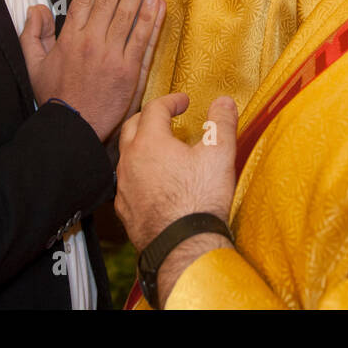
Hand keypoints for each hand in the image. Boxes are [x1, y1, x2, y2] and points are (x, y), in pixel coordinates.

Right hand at [18, 0, 165, 141]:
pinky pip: (142, 39)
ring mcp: (112, 56)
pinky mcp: (129, 72)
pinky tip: (158, 0)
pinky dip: (151, 19)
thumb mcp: (33, 64)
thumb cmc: (55, 97)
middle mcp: (91, 43)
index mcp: (69, 38)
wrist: (71, 128)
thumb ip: (33, 34)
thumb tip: (36, 8)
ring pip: (128, 15)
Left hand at [116, 93, 238, 306]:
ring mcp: (124, 187)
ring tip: (161, 148)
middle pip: (132, 127)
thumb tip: (223, 102)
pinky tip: (153, 181)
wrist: (183, 246)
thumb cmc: (200, 199)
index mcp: (150, 142)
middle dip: (149, 117)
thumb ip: (221, 123)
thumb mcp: (219, 154)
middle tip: (165, 116)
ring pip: (126, 156)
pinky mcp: (125, 210)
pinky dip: (139, 173)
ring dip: (141, 145)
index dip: (171, 101)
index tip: (183, 102)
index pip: (155, 109)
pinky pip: (127, 182)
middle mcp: (130, 161)